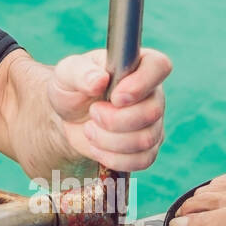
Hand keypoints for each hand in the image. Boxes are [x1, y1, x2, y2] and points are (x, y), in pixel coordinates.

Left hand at [48, 48, 171, 171]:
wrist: (69, 118)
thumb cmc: (72, 88)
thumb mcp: (66, 74)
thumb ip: (80, 72)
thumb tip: (99, 80)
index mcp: (137, 65)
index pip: (159, 66)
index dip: (141, 84)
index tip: (115, 96)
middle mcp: (152, 92)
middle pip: (152, 111)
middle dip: (114, 119)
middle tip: (93, 112)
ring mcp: (153, 121)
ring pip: (146, 139)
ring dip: (109, 139)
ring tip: (90, 128)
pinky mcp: (148, 147)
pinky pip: (142, 160)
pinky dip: (113, 157)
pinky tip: (98, 146)